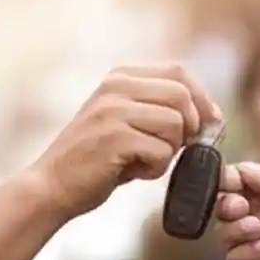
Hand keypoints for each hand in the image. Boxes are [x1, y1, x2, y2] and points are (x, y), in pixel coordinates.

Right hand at [28, 63, 222, 218]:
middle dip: (191, 126)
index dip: (201, 98)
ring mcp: (113, 111)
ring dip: (170, 151)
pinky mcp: (114, 139)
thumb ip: (157, 110)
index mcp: (119, 77)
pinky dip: (156, 169)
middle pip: (181, 95)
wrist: (51, 186)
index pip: (178, 72)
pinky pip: (162, 151)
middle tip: (177, 149)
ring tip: (145, 162)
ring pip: (175, 124)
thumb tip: (208, 116)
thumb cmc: (93, 160)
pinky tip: (134, 172)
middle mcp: (116, 87)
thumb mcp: (123, 121)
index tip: (208, 124)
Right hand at [215, 163, 259, 259]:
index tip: (229, 181)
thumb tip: (240, 169)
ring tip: (255, 227)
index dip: (227, 179)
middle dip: (225, 203)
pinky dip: (242, 253)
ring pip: (224, 234)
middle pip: (224, 206)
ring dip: (232, 228)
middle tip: (239, 206)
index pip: (238, 180)